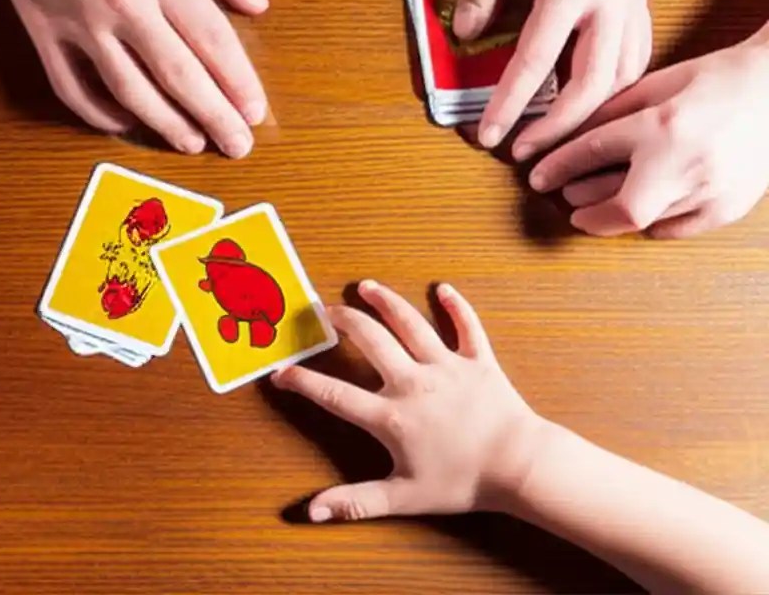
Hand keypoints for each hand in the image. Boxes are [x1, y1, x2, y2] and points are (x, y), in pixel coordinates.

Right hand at [271, 281, 544, 521]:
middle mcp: (413, 383)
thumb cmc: (463, 484)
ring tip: (365, 286)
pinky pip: (467, 327)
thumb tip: (312, 514)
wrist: (520, 467)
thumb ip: (355, 502)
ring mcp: (447, 368)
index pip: (334, 394)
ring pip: (410, 324)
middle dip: (343, 321)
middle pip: (370, 341)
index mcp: (391, 416)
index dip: (303, 382)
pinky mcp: (479, 362)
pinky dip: (457, 307)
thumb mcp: (403, 498)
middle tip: (324, 310)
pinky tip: (444, 289)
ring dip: (386, 302)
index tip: (280, 372)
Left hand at [457, 0, 653, 158]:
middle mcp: (610, 2)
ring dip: (588, 118)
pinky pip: (634, 61)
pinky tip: (586, 107)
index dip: (508, 105)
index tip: (488, 135)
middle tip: (520, 153)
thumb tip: (468, 32)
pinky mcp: (638, 4)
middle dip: (555, 129)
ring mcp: (630, 5)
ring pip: (620, 80)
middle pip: (591, 85)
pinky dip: (613, 93)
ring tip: (549, 139)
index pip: (537, 61)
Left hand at [528, 33, 768, 237]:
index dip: (557, 168)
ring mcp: (709, 191)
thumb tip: (570, 133)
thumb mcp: (660, 82)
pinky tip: (638, 211)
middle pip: (617, 206)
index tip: (537, 177)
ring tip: (591, 204)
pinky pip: (673, 230)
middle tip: (565, 195)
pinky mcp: (726, 208)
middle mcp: (685, 163)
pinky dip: (648, 224)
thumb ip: (614, 109)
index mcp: (663, 125)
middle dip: (581, 204)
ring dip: (609, 215)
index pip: (592, 153)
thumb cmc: (722, 79)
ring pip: (643, 221)